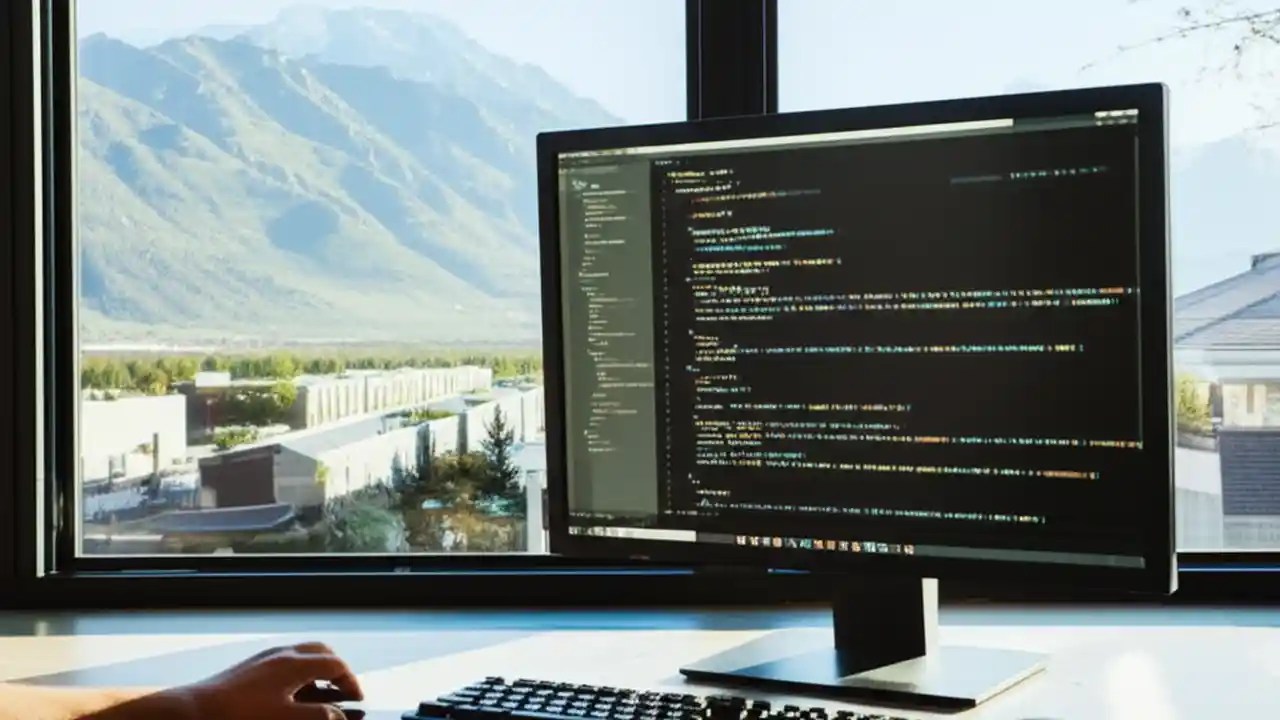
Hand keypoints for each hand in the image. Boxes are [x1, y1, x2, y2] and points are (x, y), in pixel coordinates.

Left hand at [181, 642, 362, 718]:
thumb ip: (319, 716)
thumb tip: (338, 715)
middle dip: (336, 669)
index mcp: (295, 663)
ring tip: (322, 693)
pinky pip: (284, 664)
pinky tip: (292, 694)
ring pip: (301, 656)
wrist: (194, 710)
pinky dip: (299, 675)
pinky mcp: (250, 669)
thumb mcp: (287, 718)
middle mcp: (281, 654)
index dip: (351, 682)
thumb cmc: (241, 715)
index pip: (336, 664)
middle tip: (343, 689)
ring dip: (317, 672)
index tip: (357, 699)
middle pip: (320, 652)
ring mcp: (264, 659)